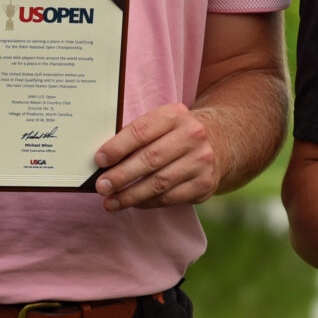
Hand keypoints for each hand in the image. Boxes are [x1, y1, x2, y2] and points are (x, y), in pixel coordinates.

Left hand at [94, 103, 222, 210]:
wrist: (218, 142)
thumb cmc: (175, 134)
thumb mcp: (160, 123)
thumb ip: (135, 136)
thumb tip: (103, 161)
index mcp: (175, 114)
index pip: (141, 131)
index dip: (117, 147)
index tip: (99, 160)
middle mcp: (192, 135)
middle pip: (150, 159)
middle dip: (121, 175)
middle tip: (102, 186)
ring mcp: (201, 160)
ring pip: (159, 183)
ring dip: (130, 195)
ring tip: (110, 202)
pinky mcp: (205, 183)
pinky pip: (169, 198)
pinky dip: (147, 202)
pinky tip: (133, 203)